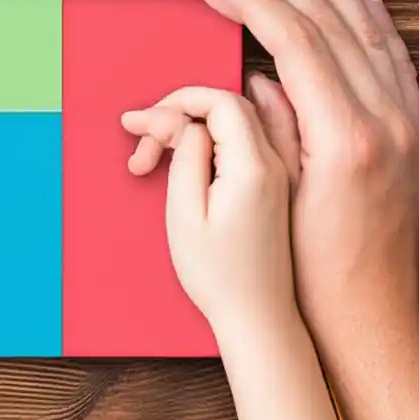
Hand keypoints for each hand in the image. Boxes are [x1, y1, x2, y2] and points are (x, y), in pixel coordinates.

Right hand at [121, 87, 295, 332]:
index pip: (219, 101)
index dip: (175, 102)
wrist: (259, 318)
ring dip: (191, 132)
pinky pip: (241, 145)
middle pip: (226, 108)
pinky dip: (209, 145)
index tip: (140, 122)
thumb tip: (186, 122)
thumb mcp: (186, 214)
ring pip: (232, 125)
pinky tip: (183, 166)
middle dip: (177, 117)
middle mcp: (274, 164)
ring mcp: (278, 175)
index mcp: (253, 167)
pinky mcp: (274, 187)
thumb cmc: (219, 277)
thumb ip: (187, 157)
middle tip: (140, 149)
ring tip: (152, 164)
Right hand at [205, 0, 418, 344]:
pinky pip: (394, 59)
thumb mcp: (277, 201)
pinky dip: (373, 20)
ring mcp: (405, 126)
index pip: (294, 41)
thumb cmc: (317, 282)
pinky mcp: (411, 137)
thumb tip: (262, 78)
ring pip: (364, 30)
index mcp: (345, 137)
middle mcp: (385, 121)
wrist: (376, 327)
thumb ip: (271, 128)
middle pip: (329, 23)